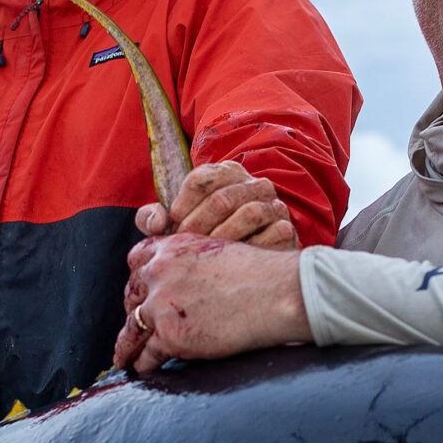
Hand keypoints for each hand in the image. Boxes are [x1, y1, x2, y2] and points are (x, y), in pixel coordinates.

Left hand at [112, 234, 310, 373]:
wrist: (276, 293)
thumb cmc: (261, 272)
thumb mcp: (219, 248)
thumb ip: (195, 260)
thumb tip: (193, 278)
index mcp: (171, 248)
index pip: (137, 260)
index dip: (137, 279)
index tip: (138, 292)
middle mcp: (159, 273)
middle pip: (131, 295)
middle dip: (131, 311)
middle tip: (131, 327)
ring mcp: (161, 305)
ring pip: (132, 328)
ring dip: (126, 345)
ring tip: (123, 357)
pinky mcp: (170, 335)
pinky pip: (148, 354)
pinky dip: (142, 364)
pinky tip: (142, 369)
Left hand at [135, 160, 297, 250]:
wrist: (250, 270)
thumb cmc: (207, 241)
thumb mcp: (177, 226)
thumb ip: (155, 219)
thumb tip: (155, 221)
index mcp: (227, 173)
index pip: (202, 179)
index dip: (183, 205)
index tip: (173, 228)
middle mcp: (254, 184)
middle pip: (223, 198)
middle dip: (199, 226)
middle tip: (186, 248)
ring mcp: (274, 205)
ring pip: (249, 214)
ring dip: (224, 238)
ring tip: (208, 258)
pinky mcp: (287, 229)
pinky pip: (270, 235)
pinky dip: (250, 250)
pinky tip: (235, 264)